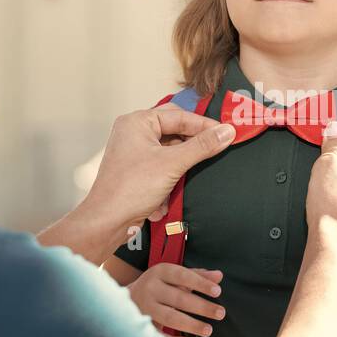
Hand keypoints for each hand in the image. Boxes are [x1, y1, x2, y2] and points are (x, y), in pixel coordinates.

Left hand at [80, 105, 235, 241]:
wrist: (107, 221)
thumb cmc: (132, 188)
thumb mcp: (172, 164)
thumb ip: (202, 146)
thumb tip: (228, 132)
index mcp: (137, 122)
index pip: (179, 115)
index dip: (205, 124)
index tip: (228, 133)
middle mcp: (134, 132)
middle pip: (175, 130)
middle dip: (192, 144)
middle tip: (217, 147)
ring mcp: (134, 151)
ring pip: (170, 149)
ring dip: (182, 163)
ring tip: (194, 171)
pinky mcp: (137, 170)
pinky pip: (163, 165)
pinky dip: (172, 175)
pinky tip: (171, 191)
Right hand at [127, 264, 225, 336]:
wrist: (123, 300)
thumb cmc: (158, 285)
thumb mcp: (174, 276)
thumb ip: (197, 275)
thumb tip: (219, 276)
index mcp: (160, 272)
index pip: (183, 276)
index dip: (200, 283)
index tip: (218, 291)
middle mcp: (150, 288)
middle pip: (179, 299)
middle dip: (202, 307)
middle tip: (221, 313)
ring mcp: (144, 307)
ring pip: (170, 318)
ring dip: (191, 325)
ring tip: (208, 330)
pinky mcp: (141, 325)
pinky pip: (158, 335)